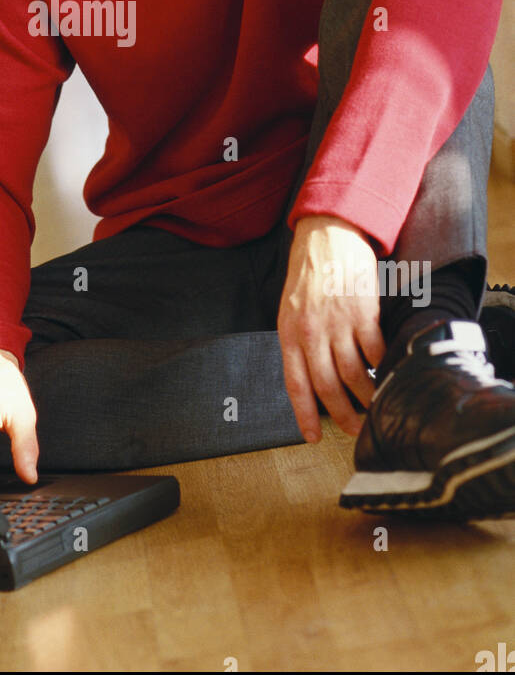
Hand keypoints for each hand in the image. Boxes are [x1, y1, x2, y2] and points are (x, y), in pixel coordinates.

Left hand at [277, 215, 385, 442]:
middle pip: (327, 386)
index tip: (312, 438)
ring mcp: (337, 322)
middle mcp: (311, 331)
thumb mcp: (290, 310)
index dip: (303, 415)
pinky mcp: (362, 311)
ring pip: (353, 373)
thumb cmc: (308, 276)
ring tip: (375, 404)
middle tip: (356, 429)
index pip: (294, 384)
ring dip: (367, 395)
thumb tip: (312, 380)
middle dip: (343, 415)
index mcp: (288, 333)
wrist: (326, 236)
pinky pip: (374, 349)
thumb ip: (299, 343)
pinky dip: (382, 365)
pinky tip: (386, 371)